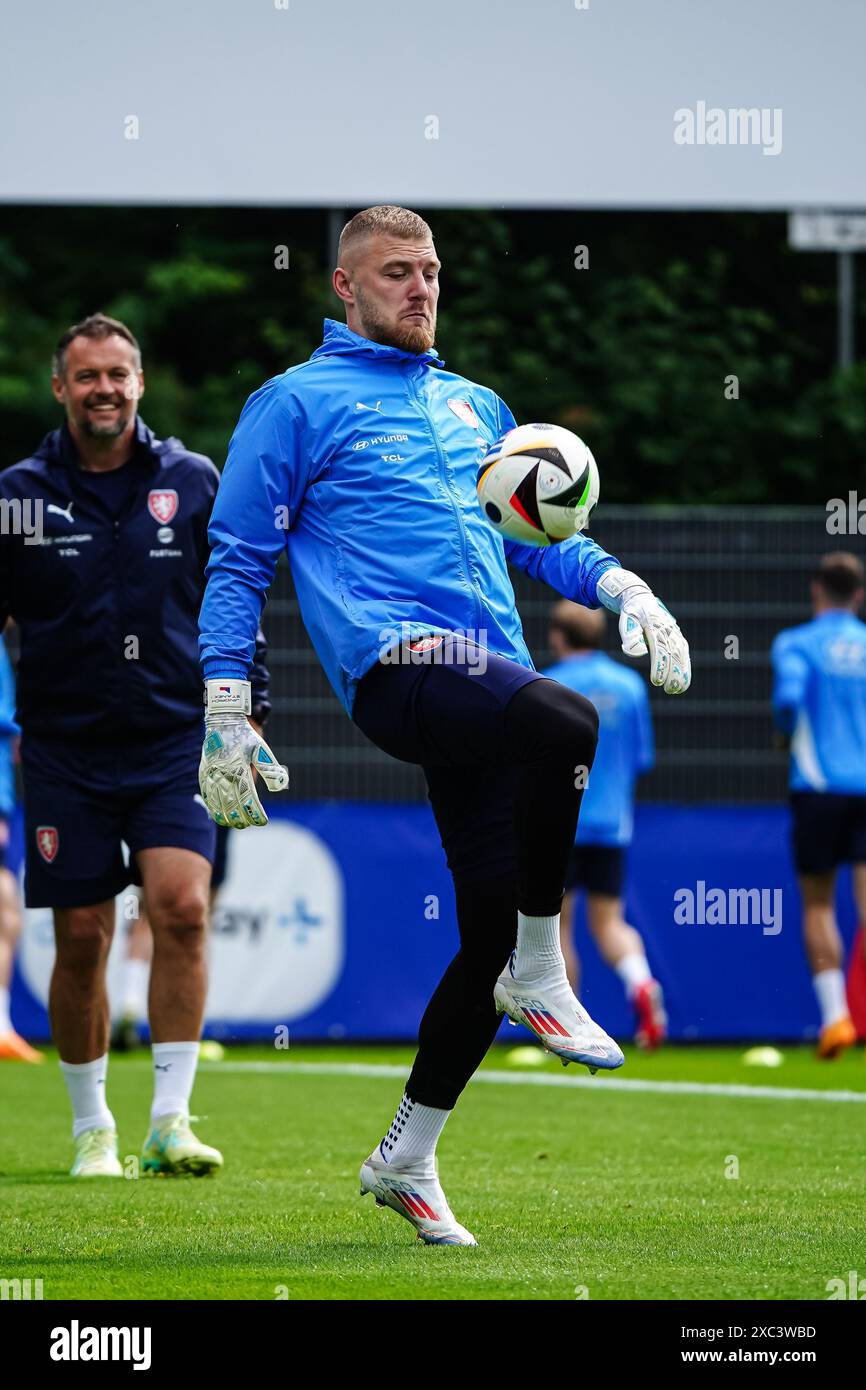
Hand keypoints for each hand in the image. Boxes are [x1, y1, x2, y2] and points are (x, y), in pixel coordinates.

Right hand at [199, 680, 288, 826]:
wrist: (223, 719)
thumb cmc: (245, 735)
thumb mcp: (261, 749)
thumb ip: (270, 769)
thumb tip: (279, 788)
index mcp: (240, 769)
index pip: (249, 799)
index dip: (255, 813)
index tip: (262, 821)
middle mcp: (224, 773)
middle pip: (232, 804)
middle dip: (241, 817)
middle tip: (248, 824)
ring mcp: (212, 773)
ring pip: (217, 801)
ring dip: (225, 814)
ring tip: (233, 823)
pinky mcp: (204, 771)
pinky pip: (206, 792)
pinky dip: (211, 805)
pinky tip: (215, 813)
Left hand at [597, 568, 690, 694]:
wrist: (639, 599)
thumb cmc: (631, 612)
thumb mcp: (626, 620)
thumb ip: (631, 636)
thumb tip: (639, 653)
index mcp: (655, 626)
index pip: (659, 650)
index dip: (660, 666)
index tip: (657, 682)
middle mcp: (668, 629)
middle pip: (674, 654)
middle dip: (674, 673)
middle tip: (671, 690)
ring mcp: (674, 632)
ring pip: (682, 654)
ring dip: (683, 672)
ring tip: (681, 688)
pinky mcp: (676, 635)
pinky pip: (683, 651)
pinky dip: (685, 665)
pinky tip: (684, 678)